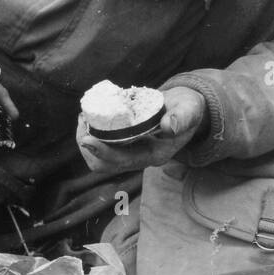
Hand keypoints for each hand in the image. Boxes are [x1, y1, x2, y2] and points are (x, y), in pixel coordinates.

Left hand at [76, 86, 206, 176]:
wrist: (186, 109)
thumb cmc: (187, 108)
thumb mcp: (190, 109)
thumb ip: (182, 117)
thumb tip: (168, 126)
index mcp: (155, 154)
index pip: (124, 160)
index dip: (103, 152)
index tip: (87, 138)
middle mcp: (141, 158)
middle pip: (105, 166)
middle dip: (89, 148)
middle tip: (83, 121)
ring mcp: (131, 153)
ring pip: (99, 160)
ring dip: (87, 141)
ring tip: (84, 118)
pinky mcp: (124, 144)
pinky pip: (102, 146)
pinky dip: (93, 134)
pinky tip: (91, 117)